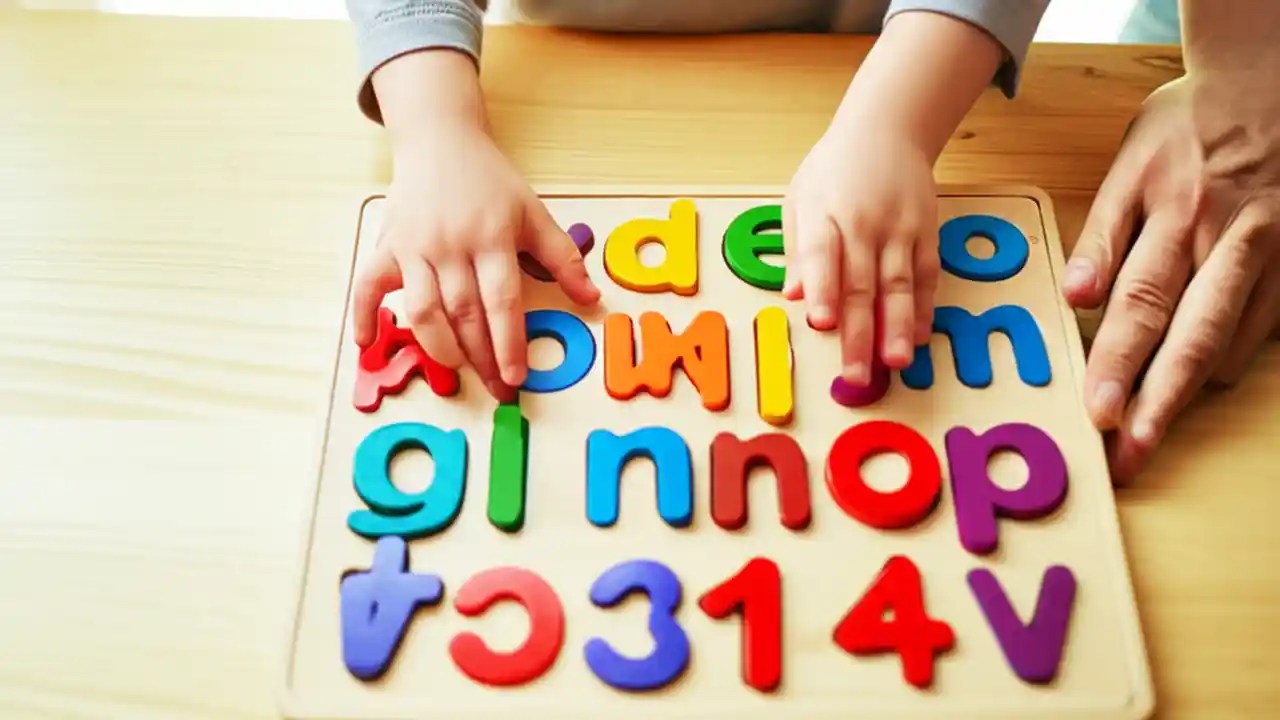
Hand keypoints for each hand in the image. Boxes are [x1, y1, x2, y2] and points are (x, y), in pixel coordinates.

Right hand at [352, 121, 600, 400]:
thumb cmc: (491, 182)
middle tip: (495, 387)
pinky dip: (365, 315)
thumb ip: (563, 259)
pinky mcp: (387, 245)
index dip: (508, 343)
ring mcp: (415, 246)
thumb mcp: (534, 213)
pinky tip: (368, 344)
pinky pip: (368, 285)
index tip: (515, 377)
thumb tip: (592, 299)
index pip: (501, 302)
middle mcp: (451, 245)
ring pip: (422, 309)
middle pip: (464, 313)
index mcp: (492, 238)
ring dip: (438, 347)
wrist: (441, 141)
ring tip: (457, 370)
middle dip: (481, 357)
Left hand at [783, 127, 939, 383]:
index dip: (823, 291)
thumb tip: (795, 297)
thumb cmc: (834, 172)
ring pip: (900, 284)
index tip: (822, 324)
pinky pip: (928, 276)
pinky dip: (924, 309)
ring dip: (897, 327)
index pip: (822, 255)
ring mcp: (900, 228)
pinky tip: (917, 338)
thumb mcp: (801, 200)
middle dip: (859, 333)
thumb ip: (798, 251)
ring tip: (894, 364)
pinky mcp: (927, 232)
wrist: (888, 129)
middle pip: (862, 283)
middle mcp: (864, 223)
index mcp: (825, 214)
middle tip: (855, 374)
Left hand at [1064, 75, 1279, 479]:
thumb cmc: (1189, 127)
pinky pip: (1262, 328)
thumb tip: (1076, 296)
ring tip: (1151, 438)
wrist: (1275, 85)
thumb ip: (1103, 233)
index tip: (1098, 411)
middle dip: (1158, 401)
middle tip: (1129, 454)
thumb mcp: (1132, 163)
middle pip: (1190, 334)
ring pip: (1229, 340)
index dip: (1118, 360)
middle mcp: (1224, 238)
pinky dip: (1226, 362)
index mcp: (1174, 211)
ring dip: (1190, 394)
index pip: (1140, 300)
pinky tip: (1196, 387)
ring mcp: (1267, 253)